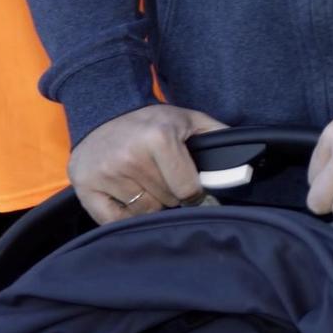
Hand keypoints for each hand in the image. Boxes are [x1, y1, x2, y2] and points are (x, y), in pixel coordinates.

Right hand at [71, 104, 226, 225]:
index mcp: (159, 139)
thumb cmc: (153, 120)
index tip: (191, 186)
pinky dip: (124, 215)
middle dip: (171, 194)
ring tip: (145, 182)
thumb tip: (248, 155)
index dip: (194, 191)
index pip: (188, 189)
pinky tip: (127, 196)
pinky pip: (113, 220)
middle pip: (166, 201)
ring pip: (143, 211)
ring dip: (150, 203)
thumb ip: (218, 135)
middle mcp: (130, 157)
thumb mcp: (189, 119)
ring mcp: (105, 173)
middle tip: (163, 176)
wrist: (104, 111)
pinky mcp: (84, 186)